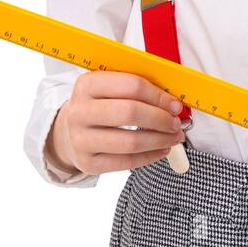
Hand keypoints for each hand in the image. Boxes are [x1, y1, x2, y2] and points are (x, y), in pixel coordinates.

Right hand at [47, 70, 186, 175]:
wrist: (71, 129)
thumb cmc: (101, 104)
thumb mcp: (112, 87)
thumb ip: (139, 88)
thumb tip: (173, 102)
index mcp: (88, 84)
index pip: (131, 85)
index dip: (158, 96)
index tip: (175, 104)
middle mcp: (79, 111)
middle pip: (130, 113)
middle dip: (160, 119)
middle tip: (176, 123)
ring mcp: (80, 139)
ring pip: (130, 141)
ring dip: (159, 140)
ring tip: (173, 137)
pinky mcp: (87, 162)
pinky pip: (126, 162)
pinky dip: (150, 156)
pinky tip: (161, 150)